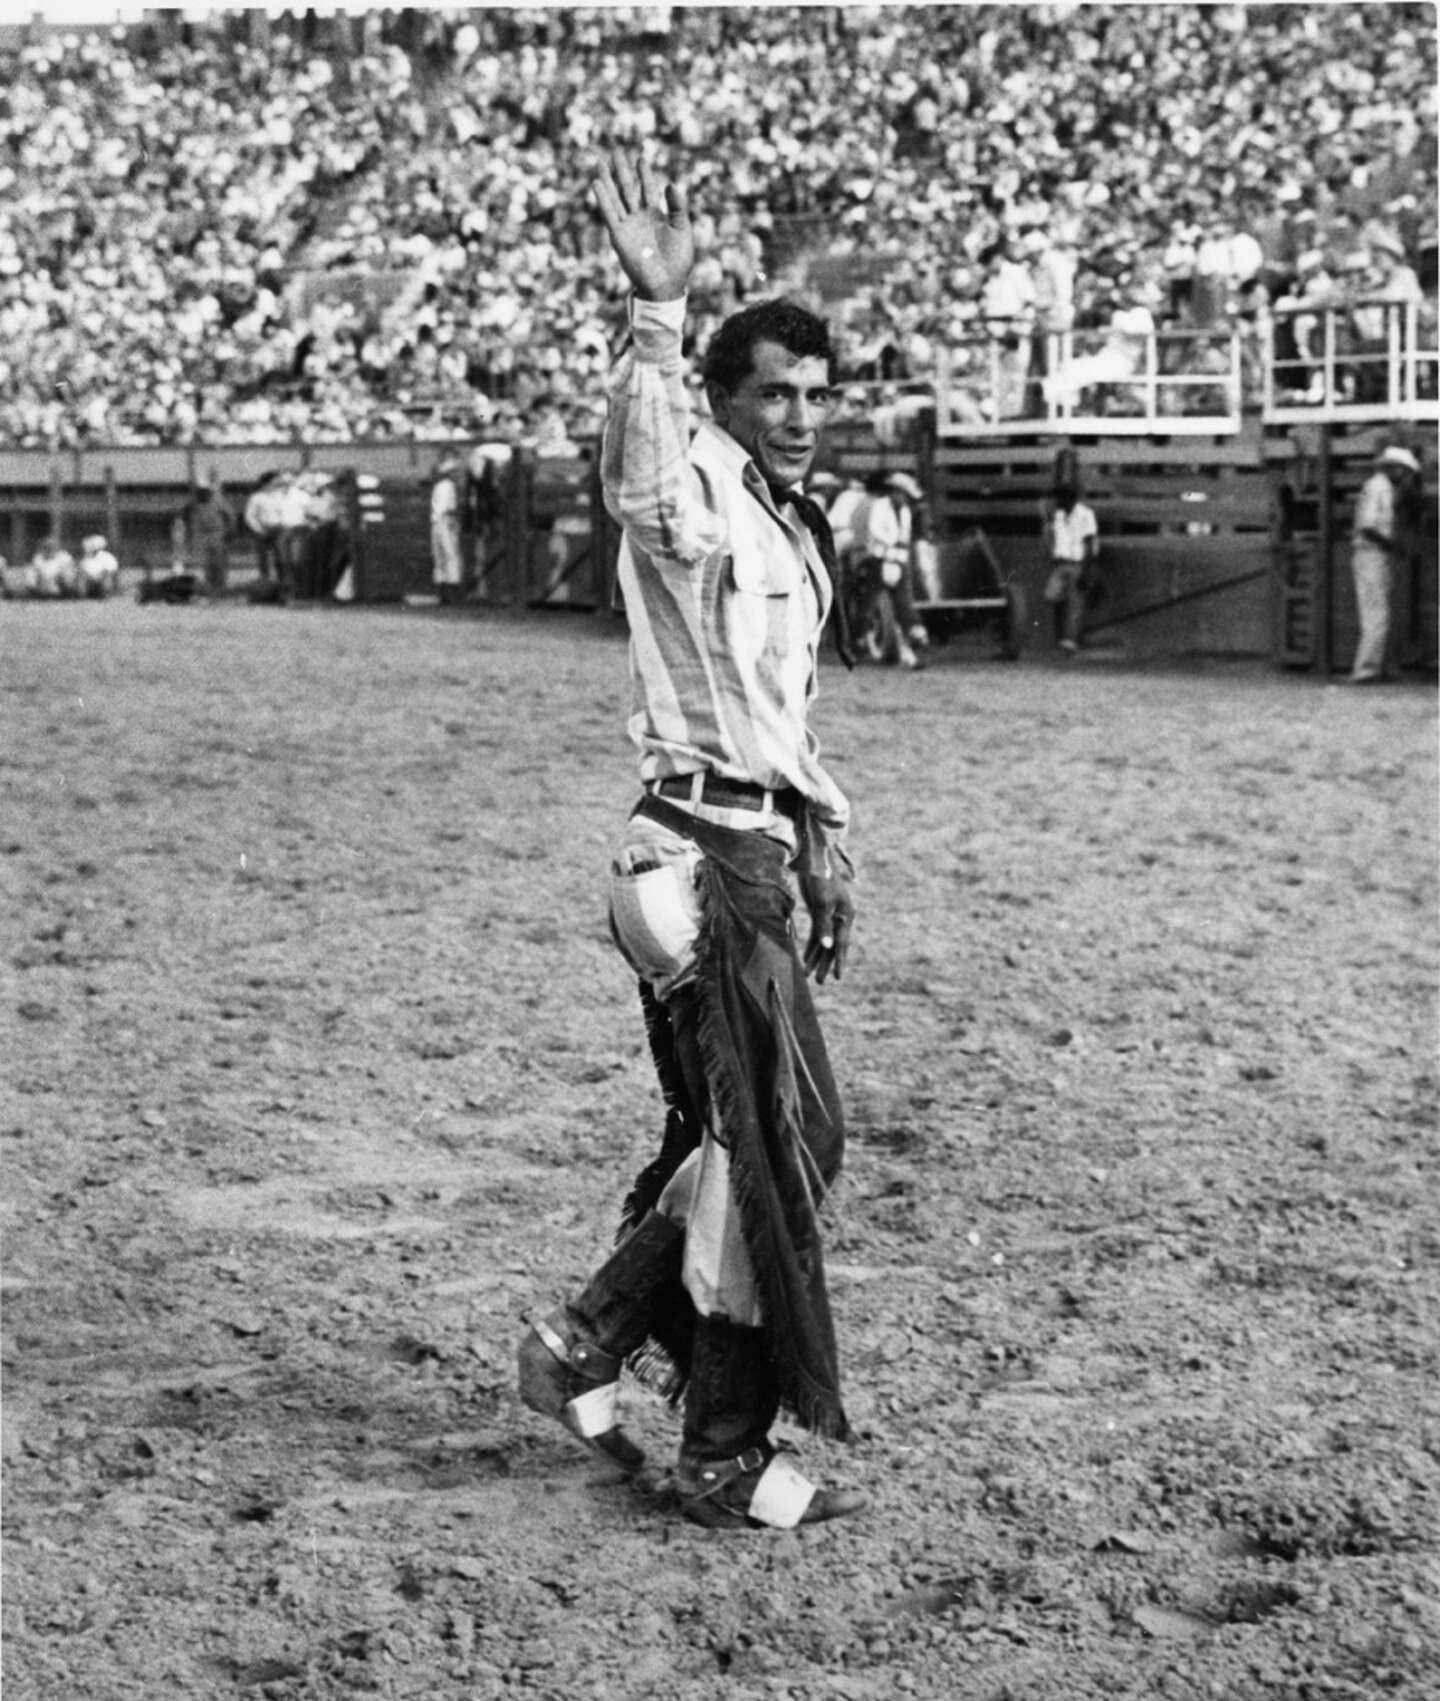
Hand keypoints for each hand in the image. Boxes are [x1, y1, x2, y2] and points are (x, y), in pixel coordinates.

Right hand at [592, 149, 693, 301]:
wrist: (666, 285)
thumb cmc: (678, 261)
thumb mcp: (682, 229)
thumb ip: (677, 207)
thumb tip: (670, 184)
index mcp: (656, 215)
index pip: (648, 189)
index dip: (644, 174)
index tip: (641, 158)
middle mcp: (640, 218)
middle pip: (629, 188)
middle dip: (622, 170)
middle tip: (616, 150)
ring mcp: (628, 225)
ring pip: (616, 197)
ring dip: (608, 180)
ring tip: (601, 162)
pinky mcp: (619, 235)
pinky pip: (609, 213)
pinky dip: (603, 198)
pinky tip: (597, 183)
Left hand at [799, 873, 854, 984]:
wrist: (814, 859)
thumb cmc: (822, 879)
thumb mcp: (822, 903)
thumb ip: (824, 925)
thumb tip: (826, 946)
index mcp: (846, 916)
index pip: (842, 943)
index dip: (839, 961)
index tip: (838, 978)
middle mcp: (840, 918)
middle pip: (833, 946)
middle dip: (825, 964)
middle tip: (819, 982)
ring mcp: (829, 916)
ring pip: (823, 942)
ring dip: (815, 958)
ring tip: (808, 975)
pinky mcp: (819, 913)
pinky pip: (815, 934)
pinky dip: (810, 946)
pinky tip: (804, 958)